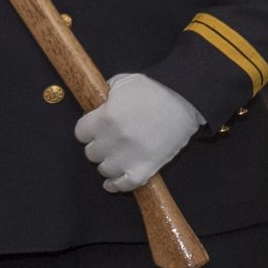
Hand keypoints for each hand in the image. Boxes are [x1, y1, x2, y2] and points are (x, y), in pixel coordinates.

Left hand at [74, 73, 204, 192]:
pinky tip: (114, 182)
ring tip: (117, 157)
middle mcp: (114, 140)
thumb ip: (105, 94)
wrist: (187, 100)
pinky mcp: (146, 168)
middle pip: (91, 153)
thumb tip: (97, 105)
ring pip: (104, 170)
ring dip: (108, 163)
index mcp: (105, 118)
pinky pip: (124, 185)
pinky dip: (117, 185)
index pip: (80, 133)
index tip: (96, 128)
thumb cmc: (157, 88)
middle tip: (110, 140)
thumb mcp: (124, 82)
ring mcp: (129, 157)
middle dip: (99, 145)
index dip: (88, 130)